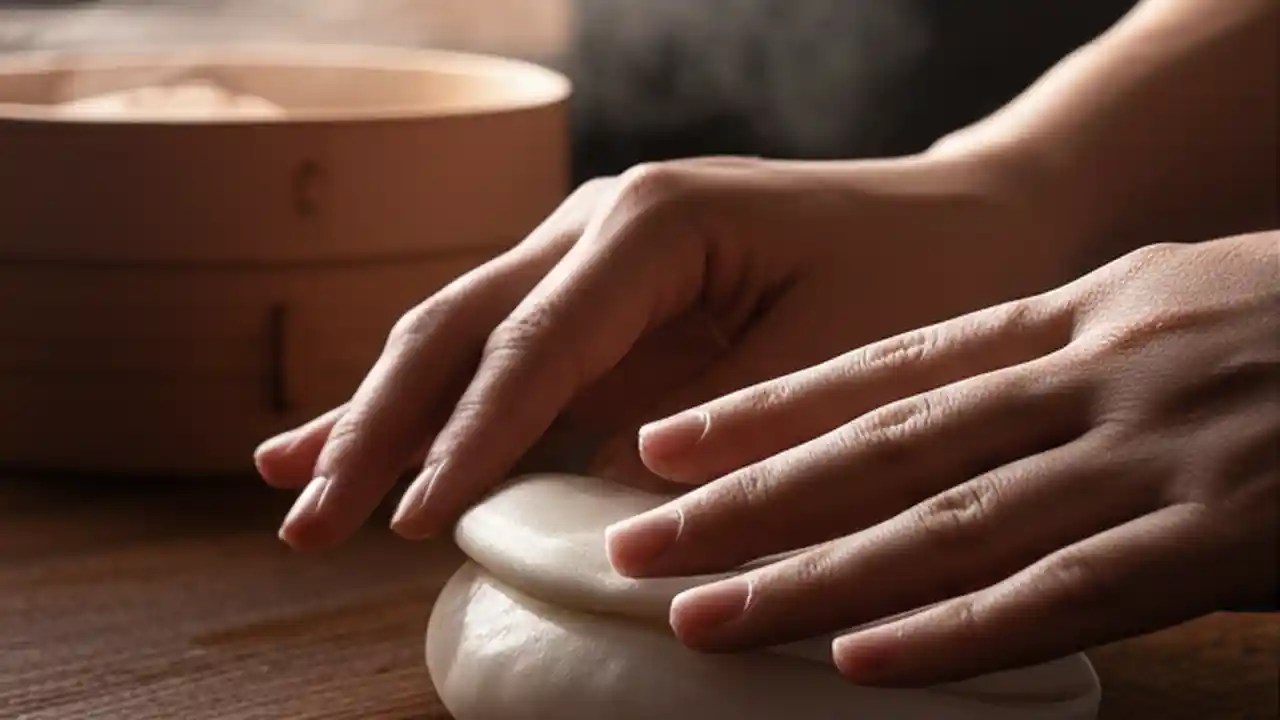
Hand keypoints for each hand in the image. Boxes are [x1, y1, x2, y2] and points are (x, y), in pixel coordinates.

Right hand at [254, 152, 1069, 549]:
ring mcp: (589, 257)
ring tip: (286, 485)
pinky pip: (495, 356)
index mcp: (654, 222)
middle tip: (306, 522)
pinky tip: (348, 437)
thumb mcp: (826, 366)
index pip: (531, 345)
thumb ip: (708, 437)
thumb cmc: (920, 283)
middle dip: (379, 430)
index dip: (466, 440)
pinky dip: (427, 408)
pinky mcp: (599, 300)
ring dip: (375, 417)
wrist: (974, 224)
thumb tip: (598, 517)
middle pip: (458, 331)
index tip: (409, 523)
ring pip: (455, 338)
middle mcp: (599, 223)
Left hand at [606, 232, 1278, 685]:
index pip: (887, 368)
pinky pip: (1065, 598)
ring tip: (704, 617)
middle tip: (636, 542)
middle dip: (748, 501)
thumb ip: (1073, 351)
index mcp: (1083, 312)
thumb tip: (967, 403)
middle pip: (882, 449)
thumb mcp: (1183, 302)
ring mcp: (1155, 456)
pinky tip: (862, 662)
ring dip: (812, 577)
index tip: (666, 442)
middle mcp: (1094, 376)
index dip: (766, 409)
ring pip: (944, 527)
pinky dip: (957, 633)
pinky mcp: (1226, 537)